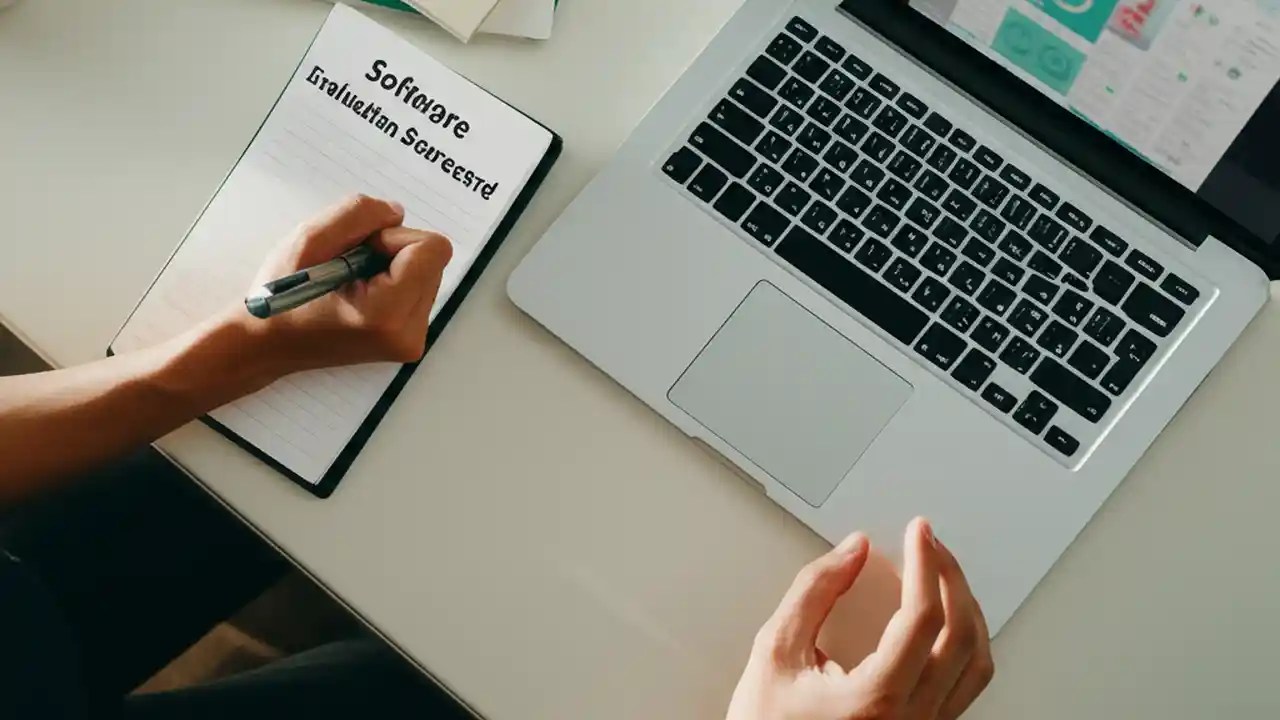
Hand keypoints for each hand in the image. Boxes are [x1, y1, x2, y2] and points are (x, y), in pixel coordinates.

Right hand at [243, 194, 453, 374]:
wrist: (268, 344)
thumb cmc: (281, 294)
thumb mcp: (309, 239)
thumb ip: (359, 214)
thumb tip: (398, 214)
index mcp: (387, 314)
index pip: (432, 248)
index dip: (391, 238)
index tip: (355, 253)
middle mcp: (409, 335)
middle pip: (433, 259)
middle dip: (392, 252)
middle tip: (347, 268)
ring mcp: (411, 341)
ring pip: (427, 272)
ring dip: (392, 266)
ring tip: (350, 283)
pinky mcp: (409, 340)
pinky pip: (419, 288)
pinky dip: (393, 281)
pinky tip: (359, 294)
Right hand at [726, 519, 993, 719]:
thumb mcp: (775, 651)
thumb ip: (813, 592)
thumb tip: (851, 552)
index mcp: (876, 700)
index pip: (923, 618)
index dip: (926, 564)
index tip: (917, 532)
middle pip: (962, 634)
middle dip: (949, 576)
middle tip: (929, 543)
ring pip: (977, 662)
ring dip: (967, 609)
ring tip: (943, 575)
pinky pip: (968, 683)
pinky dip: (966, 641)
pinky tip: (947, 620)